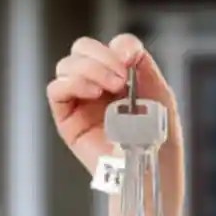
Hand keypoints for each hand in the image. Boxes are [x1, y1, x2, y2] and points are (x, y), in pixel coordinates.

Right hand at [46, 34, 184, 178]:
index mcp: (122, 75)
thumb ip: (143, 66)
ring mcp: (81, 100)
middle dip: (101, 56)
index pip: (111, 46)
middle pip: (82, 48)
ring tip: (111, 88)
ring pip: (67, 65)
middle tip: (121, 77)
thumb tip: (122, 47)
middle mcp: (98, 84)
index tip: (130, 59)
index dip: (119, 46)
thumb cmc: (158, 138)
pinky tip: (92, 93)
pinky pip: (56, 90)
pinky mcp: (67, 118)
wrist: (150, 169)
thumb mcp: (159, 95)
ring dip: (89, 69)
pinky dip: (72, 83)